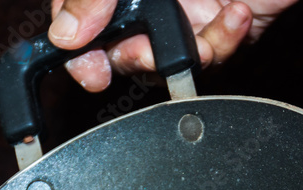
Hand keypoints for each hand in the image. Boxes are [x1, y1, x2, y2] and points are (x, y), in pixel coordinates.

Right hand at [48, 0, 298, 91]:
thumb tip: (64, 33)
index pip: (77, 18)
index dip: (75, 47)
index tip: (87, 69)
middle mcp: (149, 0)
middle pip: (117, 48)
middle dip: (128, 59)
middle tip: (138, 54)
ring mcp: (186, 14)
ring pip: (166, 62)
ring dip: (180, 56)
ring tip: (198, 35)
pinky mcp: (225, 28)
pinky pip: (214, 54)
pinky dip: (225, 40)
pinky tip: (238, 14)